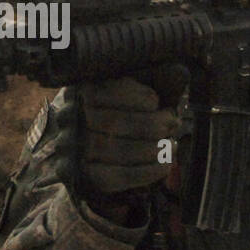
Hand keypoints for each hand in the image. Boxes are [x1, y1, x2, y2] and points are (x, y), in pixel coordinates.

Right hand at [80, 78, 178, 199]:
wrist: (95, 153)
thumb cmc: (121, 113)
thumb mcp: (130, 91)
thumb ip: (152, 80)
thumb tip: (180, 73)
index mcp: (80, 91)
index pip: (101, 92)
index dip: (134, 97)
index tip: (156, 102)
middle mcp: (69, 119)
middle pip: (112, 123)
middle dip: (150, 125)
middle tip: (172, 124)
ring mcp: (71, 150)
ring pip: (115, 150)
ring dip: (151, 149)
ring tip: (171, 146)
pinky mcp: (80, 177)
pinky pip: (115, 177)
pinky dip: (146, 172)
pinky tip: (164, 166)